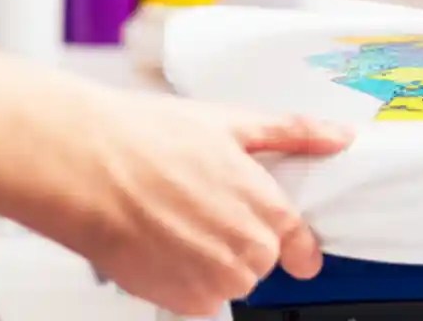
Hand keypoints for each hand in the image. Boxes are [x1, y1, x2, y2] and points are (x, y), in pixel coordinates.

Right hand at [20, 90, 352, 316]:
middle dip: (242, 240)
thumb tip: (338, 137)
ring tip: (178, 224)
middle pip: (262, 260)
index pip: (300, 241)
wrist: (83, 167)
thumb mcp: (230, 122)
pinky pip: (199, 300)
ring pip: (232, 282)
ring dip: (214, 262)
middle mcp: (245, 248)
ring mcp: (213, 279)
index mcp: (265, 206)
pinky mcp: (180, 300)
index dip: (295, 243)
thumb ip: (294, 134)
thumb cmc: (145, 139)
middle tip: (204, 209)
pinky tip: (163, 244)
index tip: (294, 248)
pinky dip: (186, 280)